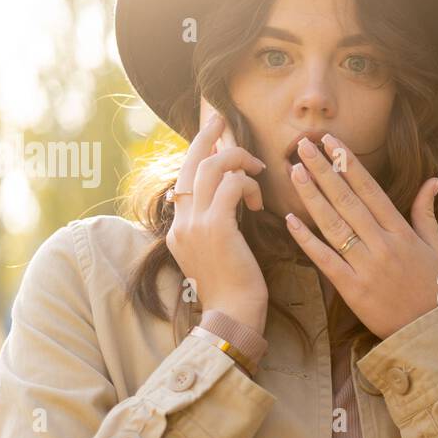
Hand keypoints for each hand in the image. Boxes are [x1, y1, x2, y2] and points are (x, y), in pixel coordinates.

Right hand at [165, 111, 268, 333]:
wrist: (232, 317)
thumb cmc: (234, 290)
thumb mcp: (217, 254)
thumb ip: (216, 227)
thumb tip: (230, 204)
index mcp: (179, 229)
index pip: (185, 179)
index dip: (198, 154)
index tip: (212, 139)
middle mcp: (182, 222)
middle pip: (190, 164)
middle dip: (207, 138)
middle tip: (222, 121)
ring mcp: (195, 224)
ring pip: (212, 169)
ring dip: (238, 161)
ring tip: (257, 170)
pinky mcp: (216, 228)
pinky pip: (232, 186)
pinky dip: (248, 185)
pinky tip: (258, 203)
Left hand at [283, 133, 437, 339]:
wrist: (428, 332)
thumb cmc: (432, 287)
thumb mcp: (435, 246)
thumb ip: (426, 211)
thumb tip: (434, 178)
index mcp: (401, 231)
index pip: (370, 189)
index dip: (348, 164)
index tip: (331, 142)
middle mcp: (382, 244)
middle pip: (347, 200)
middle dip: (323, 170)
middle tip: (302, 145)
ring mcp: (366, 266)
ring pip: (333, 225)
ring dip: (311, 197)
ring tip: (294, 172)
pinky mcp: (352, 289)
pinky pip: (325, 259)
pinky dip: (307, 240)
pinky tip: (290, 221)